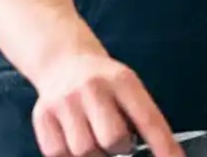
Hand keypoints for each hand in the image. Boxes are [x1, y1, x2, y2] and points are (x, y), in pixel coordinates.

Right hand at [29, 39, 182, 156]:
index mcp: (122, 80)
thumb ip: (139, 115)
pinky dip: (71, 156)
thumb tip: (157, 152)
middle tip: (117, 141)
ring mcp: (65, 102)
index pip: (148, 119)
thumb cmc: (103, 82)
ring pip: (84, 151)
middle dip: (119, 148)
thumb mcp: (127, 87)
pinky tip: (76, 140)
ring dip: (95, 154)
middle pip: (112, 139)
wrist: (63, 60)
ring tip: (95, 138)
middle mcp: (92, 88)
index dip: (164, 146)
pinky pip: (59, 154)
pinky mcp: (42, 116)